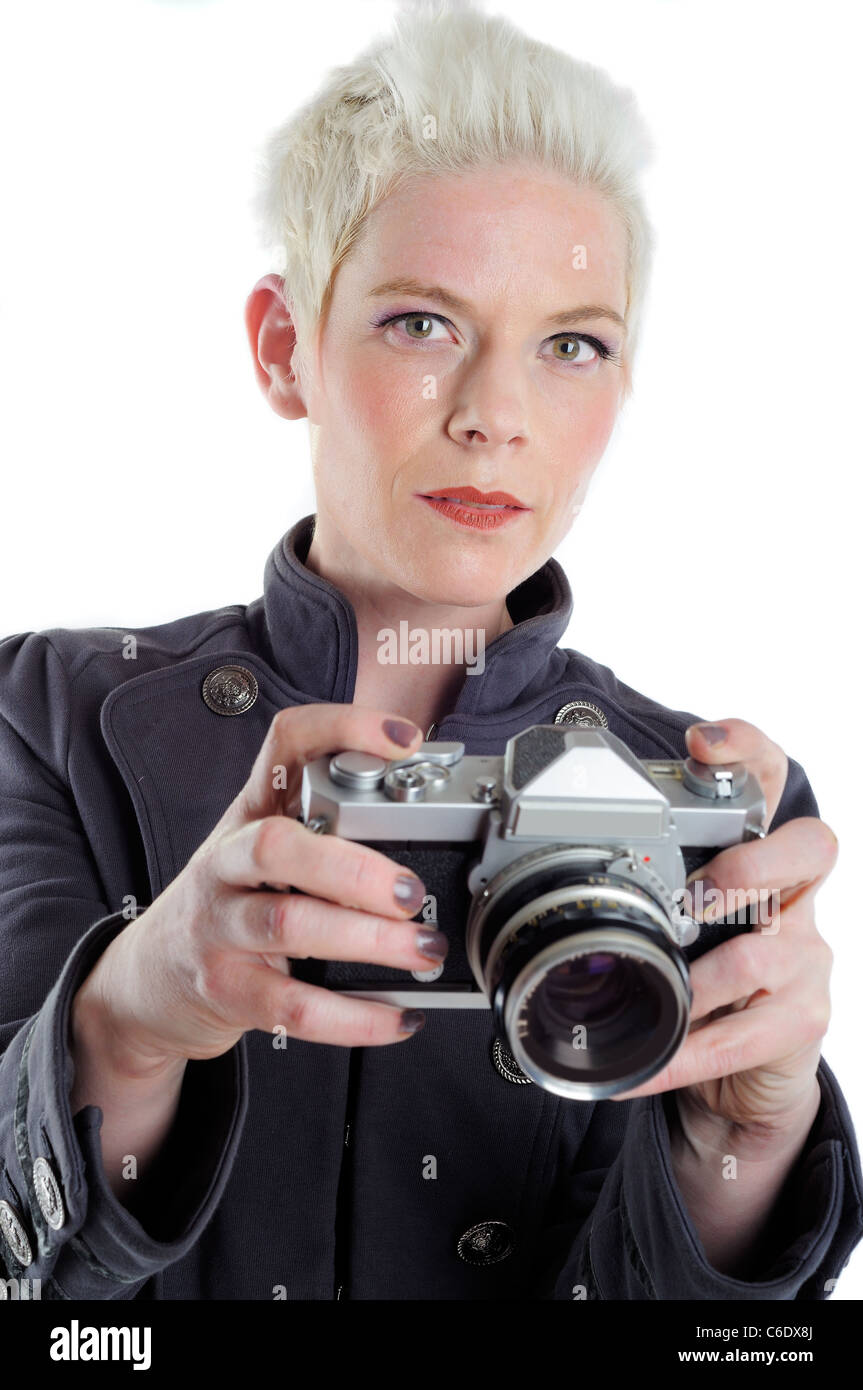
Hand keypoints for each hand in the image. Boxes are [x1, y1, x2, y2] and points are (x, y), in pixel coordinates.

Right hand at [72, 705, 447, 1073]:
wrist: (148, 977)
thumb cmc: (231, 902)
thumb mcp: (265, 849)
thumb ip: (330, 829)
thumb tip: (434, 820)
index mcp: (252, 811)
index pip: (286, 743)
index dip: (343, 729)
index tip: (406, 740)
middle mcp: (228, 860)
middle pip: (278, 846)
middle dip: (353, 867)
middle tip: (410, 890)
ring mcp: (219, 926)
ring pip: (288, 926)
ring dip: (367, 940)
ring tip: (424, 949)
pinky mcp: (225, 990)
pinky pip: (293, 1008)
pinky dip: (354, 1017)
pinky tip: (399, 1016)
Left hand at [611, 718, 836, 1150]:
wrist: (744, 1076)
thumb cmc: (704, 980)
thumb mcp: (677, 923)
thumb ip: (640, 891)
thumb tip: (538, 869)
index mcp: (756, 856)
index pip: (771, 782)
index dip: (746, 752)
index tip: (702, 743)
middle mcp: (793, 898)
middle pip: (811, 849)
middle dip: (751, 864)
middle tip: (698, 894)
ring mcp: (805, 960)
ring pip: (768, 952)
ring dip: (702, 979)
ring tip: (661, 994)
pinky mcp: (801, 1021)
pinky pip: (739, 1036)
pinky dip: (684, 1052)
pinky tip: (649, 1060)